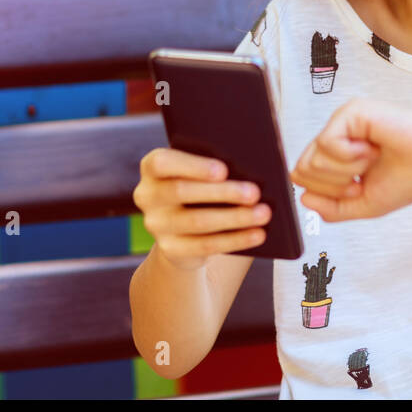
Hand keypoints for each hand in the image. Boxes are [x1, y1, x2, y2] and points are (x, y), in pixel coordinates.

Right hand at [133, 147, 270, 270]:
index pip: (161, 163)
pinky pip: (205, 245)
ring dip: (234, 217)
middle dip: (222, 192)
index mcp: (152, 167)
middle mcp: (147, 195)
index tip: (224, 170)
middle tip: (255, 192)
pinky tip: (258, 234)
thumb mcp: (205, 172)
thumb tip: (262, 168)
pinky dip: (235, 239)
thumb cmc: (203, 186)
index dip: (192, 166)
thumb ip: (222, 164)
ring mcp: (156, 225)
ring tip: (264, 213)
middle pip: (181, 191)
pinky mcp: (170, 249)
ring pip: (196, 221)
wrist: (185, 228)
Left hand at [291, 97, 411, 222]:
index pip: (304, 177)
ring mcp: (342, 122)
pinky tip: (372, 149)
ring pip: (312, 160)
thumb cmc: (408, 178)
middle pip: (302, 170)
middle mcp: (337, 136)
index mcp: (338, 155)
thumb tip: (304, 199)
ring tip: (372, 160)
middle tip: (364, 177)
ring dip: (347, 170)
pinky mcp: (350, 112)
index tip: (359, 188)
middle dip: (335, 186)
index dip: (329, 193)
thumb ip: (333, 208)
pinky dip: (351, 156)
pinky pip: (327, 143)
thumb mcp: (364, 204)